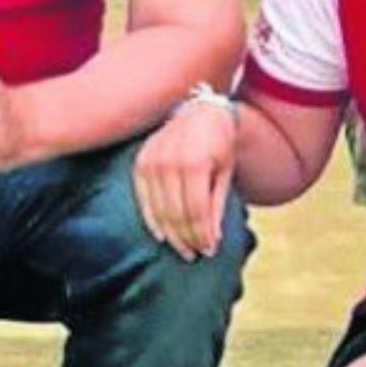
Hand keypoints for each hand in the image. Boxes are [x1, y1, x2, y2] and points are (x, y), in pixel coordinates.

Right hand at [134, 101, 236, 258]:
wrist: (200, 111)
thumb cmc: (219, 144)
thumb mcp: (225, 172)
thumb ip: (216, 205)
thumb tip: (211, 242)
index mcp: (195, 162)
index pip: (196, 211)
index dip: (202, 234)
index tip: (209, 251)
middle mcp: (169, 161)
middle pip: (176, 213)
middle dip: (187, 238)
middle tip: (195, 255)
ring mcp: (151, 160)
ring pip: (159, 210)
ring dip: (171, 235)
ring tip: (183, 249)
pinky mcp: (140, 162)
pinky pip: (144, 199)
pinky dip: (153, 220)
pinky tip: (162, 235)